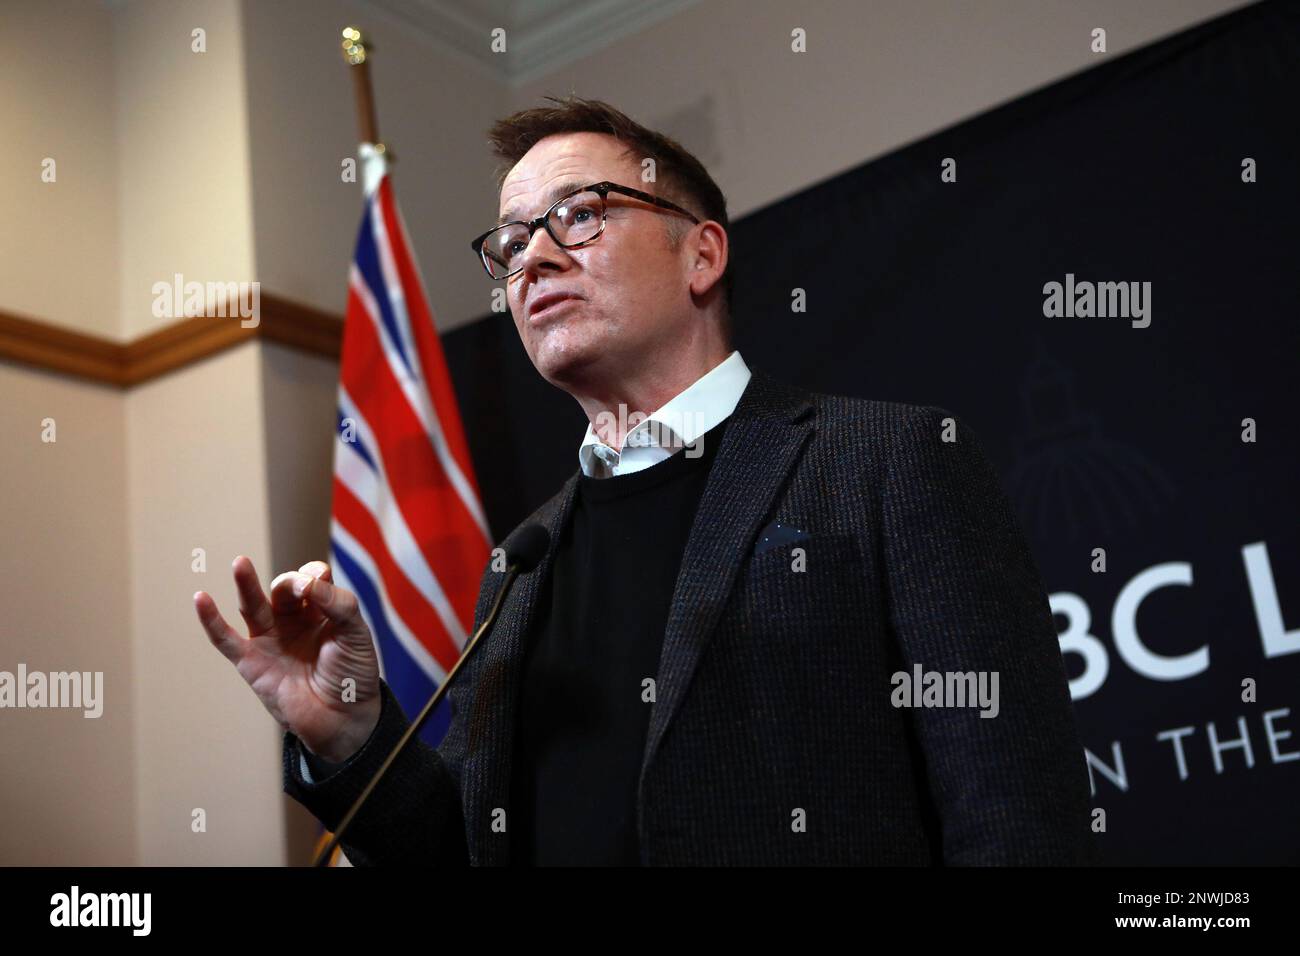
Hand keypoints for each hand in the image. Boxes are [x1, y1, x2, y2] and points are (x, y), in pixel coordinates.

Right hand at [194, 557, 381, 762]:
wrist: (344, 719)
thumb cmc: (353, 675)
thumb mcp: (356, 634)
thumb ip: (339, 604)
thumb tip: (310, 582)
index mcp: (320, 611)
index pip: (311, 579)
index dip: (314, 575)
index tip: (322, 584)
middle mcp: (293, 621)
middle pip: (283, 589)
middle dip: (290, 583)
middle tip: (300, 586)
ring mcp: (270, 640)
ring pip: (252, 605)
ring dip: (246, 583)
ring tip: (240, 563)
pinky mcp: (251, 663)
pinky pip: (226, 639)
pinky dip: (211, 620)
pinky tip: (200, 598)